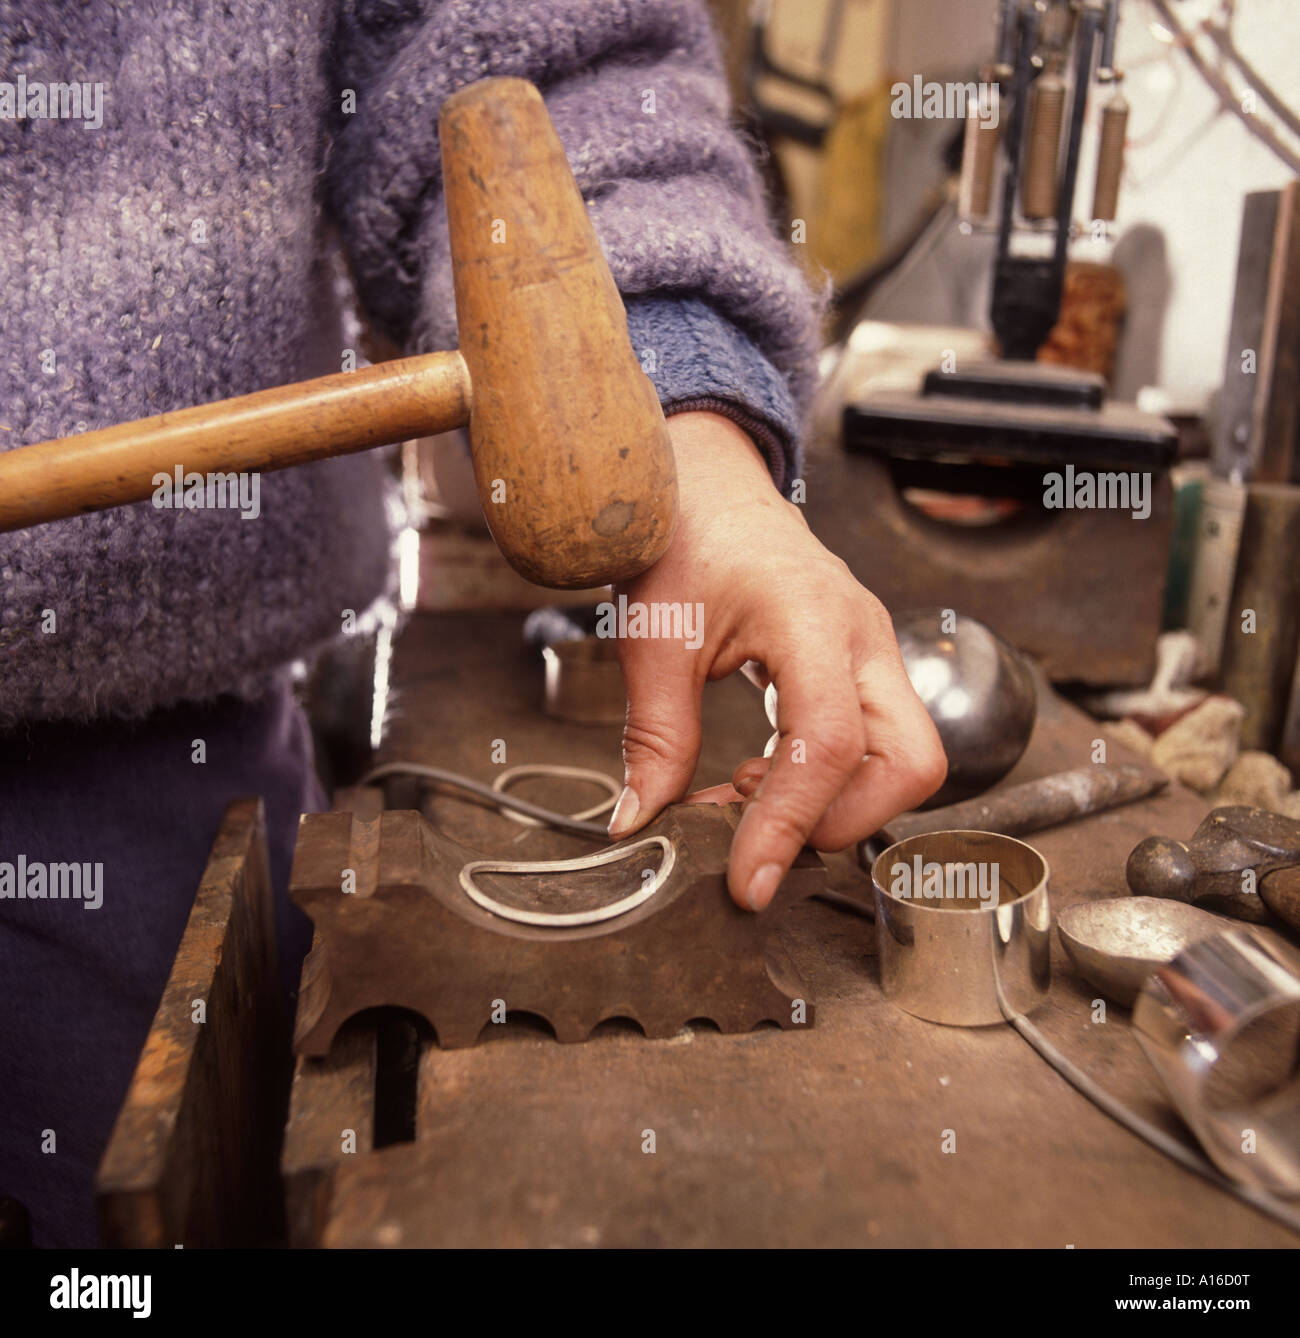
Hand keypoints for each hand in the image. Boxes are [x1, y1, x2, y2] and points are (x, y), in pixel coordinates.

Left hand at [607, 410, 946, 909]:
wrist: (711, 482)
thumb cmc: (685, 535)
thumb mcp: (654, 635)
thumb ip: (653, 736)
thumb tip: (639, 824)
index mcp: (810, 617)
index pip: (828, 744)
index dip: (790, 825)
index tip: (747, 883)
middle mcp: (863, 636)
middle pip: (910, 763)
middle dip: (841, 820)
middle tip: (758, 833)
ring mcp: (873, 650)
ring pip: (905, 760)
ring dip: (834, 804)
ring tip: (745, 796)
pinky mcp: (863, 666)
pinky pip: (876, 744)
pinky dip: (826, 780)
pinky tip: (760, 774)